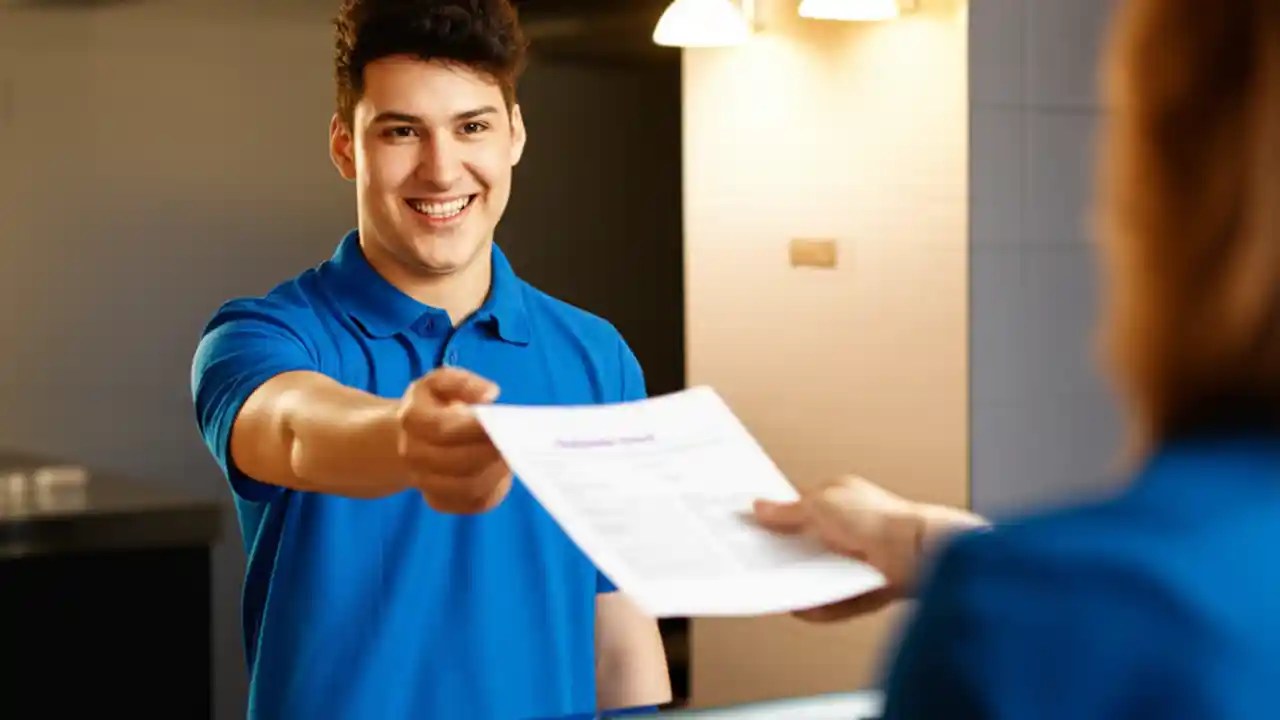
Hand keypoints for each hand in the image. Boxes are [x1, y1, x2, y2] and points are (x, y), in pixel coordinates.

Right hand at [395, 367, 511, 513]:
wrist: (415, 438)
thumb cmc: (436, 406)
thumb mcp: (442, 382)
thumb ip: (463, 382)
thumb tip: (489, 394)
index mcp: (413, 419)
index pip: (442, 429)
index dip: (474, 429)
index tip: (502, 422)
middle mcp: (413, 453)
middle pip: (457, 462)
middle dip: (491, 452)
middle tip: (518, 442)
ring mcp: (425, 481)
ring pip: (468, 486)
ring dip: (496, 473)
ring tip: (514, 456)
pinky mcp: (441, 501)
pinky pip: (472, 503)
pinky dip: (493, 490)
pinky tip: (503, 473)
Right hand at [752, 476, 928, 621]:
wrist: (913, 551)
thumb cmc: (875, 518)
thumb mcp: (819, 504)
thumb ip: (787, 510)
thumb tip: (760, 508)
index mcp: (841, 500)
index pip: (803, 508)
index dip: (779, 519)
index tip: (756, 530)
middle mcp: (852, 529)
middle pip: (811, 545)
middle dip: (789, 555)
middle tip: (762, 563)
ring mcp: (861, 560)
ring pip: (823, 576)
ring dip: (804, 584)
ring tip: (780, 589)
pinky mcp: (868, 588)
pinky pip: (839, 601)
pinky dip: (822, 608)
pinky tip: (803, 609)